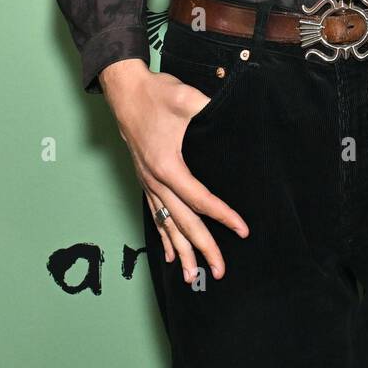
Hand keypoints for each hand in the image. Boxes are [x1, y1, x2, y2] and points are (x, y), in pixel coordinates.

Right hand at [100, 58, 249, 283]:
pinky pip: (156, 215)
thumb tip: (237, 117)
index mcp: (167, 165)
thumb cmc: (157, 94)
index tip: (241, 229)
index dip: (222, 216)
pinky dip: (165, 237)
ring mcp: (148, 182)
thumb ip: (211, 110)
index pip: (199, 199)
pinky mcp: (146, 179)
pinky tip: (171, 255)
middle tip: (221, 270)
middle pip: (183, 221)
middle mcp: (155, 180)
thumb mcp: (187, 99)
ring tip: (194, 277)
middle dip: (203, 247)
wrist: (126, 90)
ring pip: (167, 224)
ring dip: (182, 251)